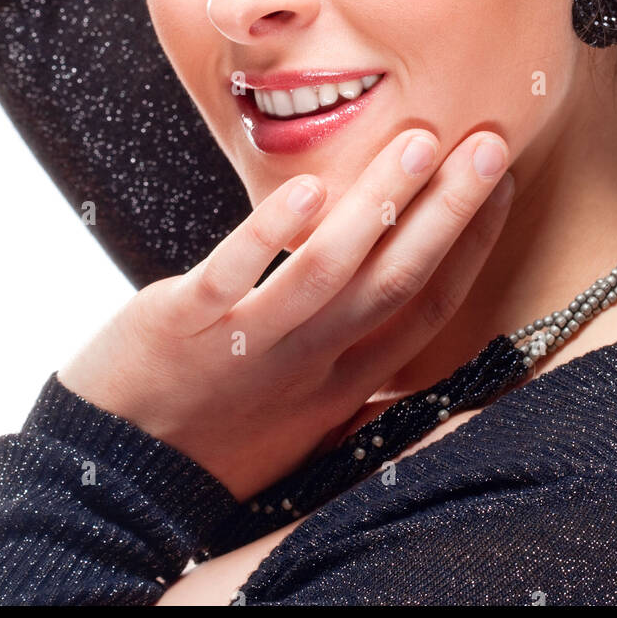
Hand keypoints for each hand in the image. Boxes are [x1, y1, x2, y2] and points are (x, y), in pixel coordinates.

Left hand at [57, 127, 513, 501]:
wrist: (116, 474)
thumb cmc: (216, 433)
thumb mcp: (303, 416)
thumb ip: (355, 369)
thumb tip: (407, 326)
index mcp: (344, 384)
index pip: (426, 308)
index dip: (471, 245)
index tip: (500, 181)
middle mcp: (309, 364)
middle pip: (395, 282)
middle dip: (447, 212)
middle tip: (486, 144)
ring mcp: (250, 344)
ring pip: (327, 272)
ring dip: (377, 206)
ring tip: (415, 143)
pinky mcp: (185, 322)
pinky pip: (234, 275)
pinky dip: (271, 234)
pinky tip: (307, 187)